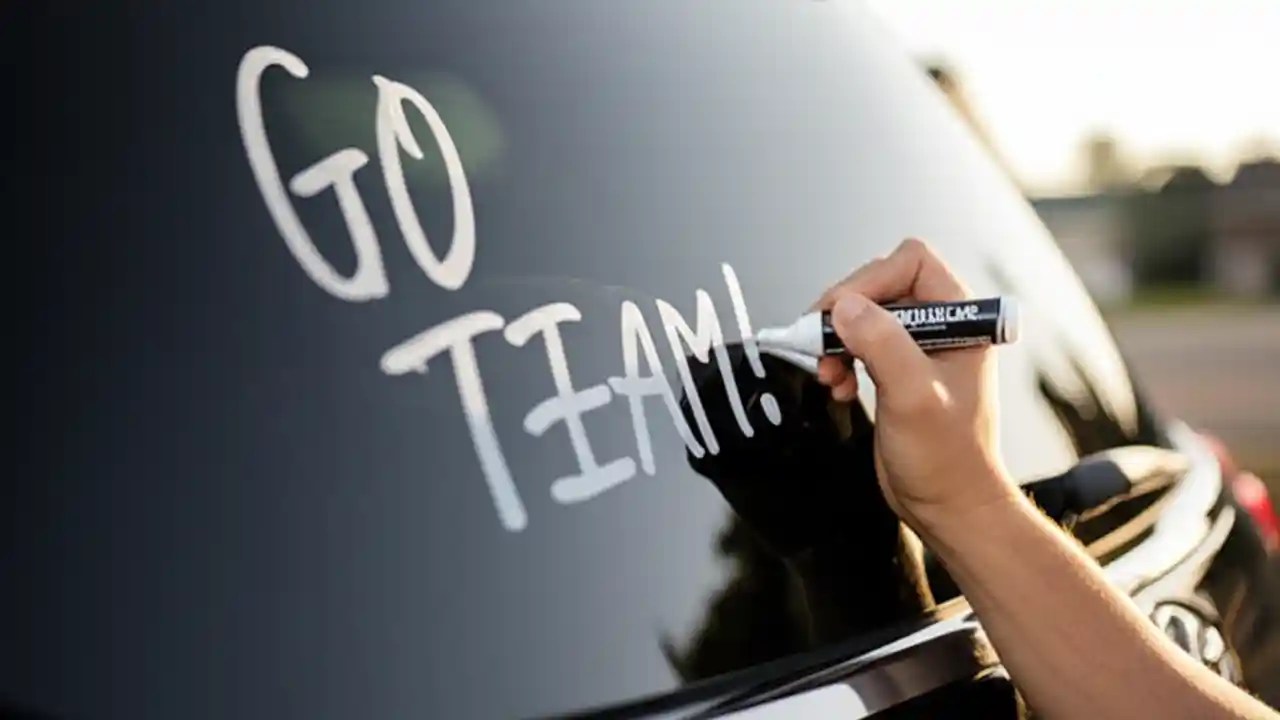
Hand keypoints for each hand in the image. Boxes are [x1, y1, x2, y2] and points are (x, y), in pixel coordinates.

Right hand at [812, 238, 1016, 532]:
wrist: (950, 506)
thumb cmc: (947, 459)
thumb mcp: (914, 398)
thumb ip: (882, 345)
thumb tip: (844, 307)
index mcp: (961, 318)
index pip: (909, 262)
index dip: (869, 280)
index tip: (838, 314)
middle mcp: (941, 325)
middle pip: (879, 284)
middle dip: (844, 313)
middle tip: (820, 344)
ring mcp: (917, 348)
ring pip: (863, 313)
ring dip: (836, 338)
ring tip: (828, 373)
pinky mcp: (897, 370)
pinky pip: (858, 342)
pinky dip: (839, 358)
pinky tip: (837, 386)